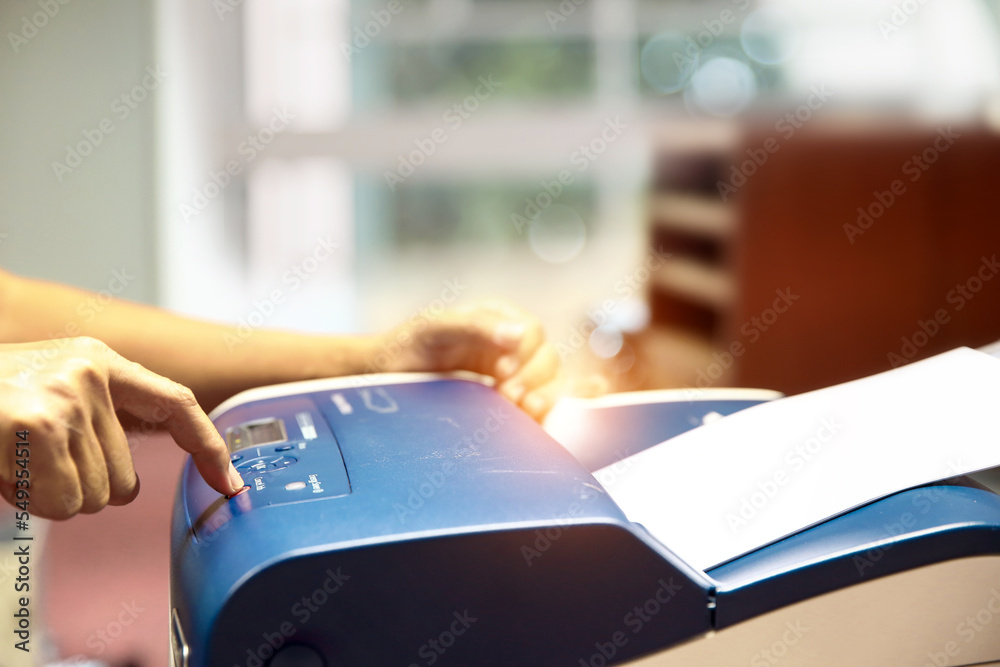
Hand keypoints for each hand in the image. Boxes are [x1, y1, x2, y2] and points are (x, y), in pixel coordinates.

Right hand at [0, 337, 243, 519]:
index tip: (230, 484)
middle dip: (79, 487)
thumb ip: (99, 423)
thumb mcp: (51, 393)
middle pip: (125, 480)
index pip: (177, 404)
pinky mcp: (36, 423)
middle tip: (33, 461)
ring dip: (49, 495)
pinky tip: (4, 468)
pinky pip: (60, 502)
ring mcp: (64, 393)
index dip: (208, 447)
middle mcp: (90, 370)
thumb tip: (130, 485)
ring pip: (91, 498)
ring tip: (14, 459)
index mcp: (101, 360)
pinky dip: (29, 501)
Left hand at [372, 300, 561, 418]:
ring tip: (526, 410)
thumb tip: (518, 335)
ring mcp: (513, 373)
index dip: (524, 352)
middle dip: (534, 378)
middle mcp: (510, 344)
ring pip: (550, 381)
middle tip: (509, 396)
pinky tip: (530, 420)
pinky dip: (543, 411)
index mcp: (497, 319)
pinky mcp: (510, 400)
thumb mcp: (435, 329)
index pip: (531, 332)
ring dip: (545, 396)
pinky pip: (540, 404)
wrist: (383, 378)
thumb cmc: (407, 346)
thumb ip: (475, 327)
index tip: (502, 371)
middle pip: (546, 358)